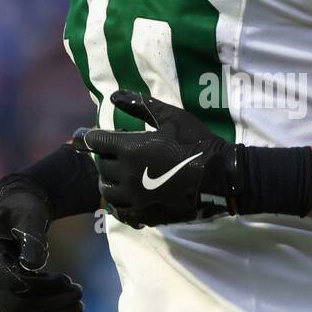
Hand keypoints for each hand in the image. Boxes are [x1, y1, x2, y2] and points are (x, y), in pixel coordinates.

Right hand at [0, 176, 83, 311]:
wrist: (16, 210)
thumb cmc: (23, 207)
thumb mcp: (29, 214)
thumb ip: (32, 236)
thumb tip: (33, 264)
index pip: (9, 282)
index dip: (39, 286)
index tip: (66, 279)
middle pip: (14, 304)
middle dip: (50, 304)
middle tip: (80, 295)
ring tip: (79, 307)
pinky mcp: (3, 294)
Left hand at [80, 91, 236, 227]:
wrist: (220, 177)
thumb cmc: (197, 142)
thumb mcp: (171, 116)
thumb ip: (140, 105)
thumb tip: (114, 96)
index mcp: (130, 149)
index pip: (96, 142)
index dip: (92, 136)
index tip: (91, 135)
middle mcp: (126, 175)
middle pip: (100, 166)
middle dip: (105, 157)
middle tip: (117, 152)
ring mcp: (135, 198)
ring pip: (107, 191)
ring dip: (109, 181)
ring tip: (120, 175)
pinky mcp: (145, 214)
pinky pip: (121, 212)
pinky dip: (119, 204)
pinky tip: (127, 198)